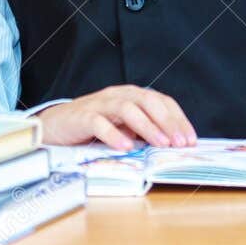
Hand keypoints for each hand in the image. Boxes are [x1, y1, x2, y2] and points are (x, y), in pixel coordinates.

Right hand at [36, 85, 197, 148]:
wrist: (54, 125)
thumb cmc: (92, 128)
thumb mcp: (122, 128)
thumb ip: (142, 133)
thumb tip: (170, 148)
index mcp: (132, 96)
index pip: (162, 101)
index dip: (178, 119)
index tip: (191, 139)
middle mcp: (118, 95)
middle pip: (148, 101)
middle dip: (167, 122)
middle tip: (180, 143)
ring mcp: (100, 104)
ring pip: (127, 108)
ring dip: (147, 126)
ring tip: (160, 144)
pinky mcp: (82, 116)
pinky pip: (100, 122)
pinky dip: (114, 134)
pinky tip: (126, 147)